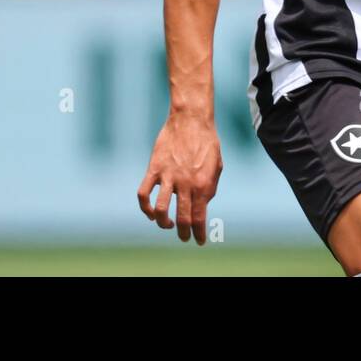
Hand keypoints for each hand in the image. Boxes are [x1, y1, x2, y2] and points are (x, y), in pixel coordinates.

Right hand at [137, 111, 222, 243]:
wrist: (191, 119)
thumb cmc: (207, 141)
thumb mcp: (217, 165)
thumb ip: (210, 187)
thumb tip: (202, 205)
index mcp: (204, 184)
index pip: (199, 218)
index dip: (198, 234)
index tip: (199, 241)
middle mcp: (186, 183)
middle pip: (182, 218)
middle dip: (183, 233)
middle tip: (184, 237)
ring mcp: (169, 176)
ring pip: (160, 210)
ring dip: (162, 223)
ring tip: (167, 224)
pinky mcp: (154, 168)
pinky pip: (144, 193)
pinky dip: (145, 207)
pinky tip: (150, 211)